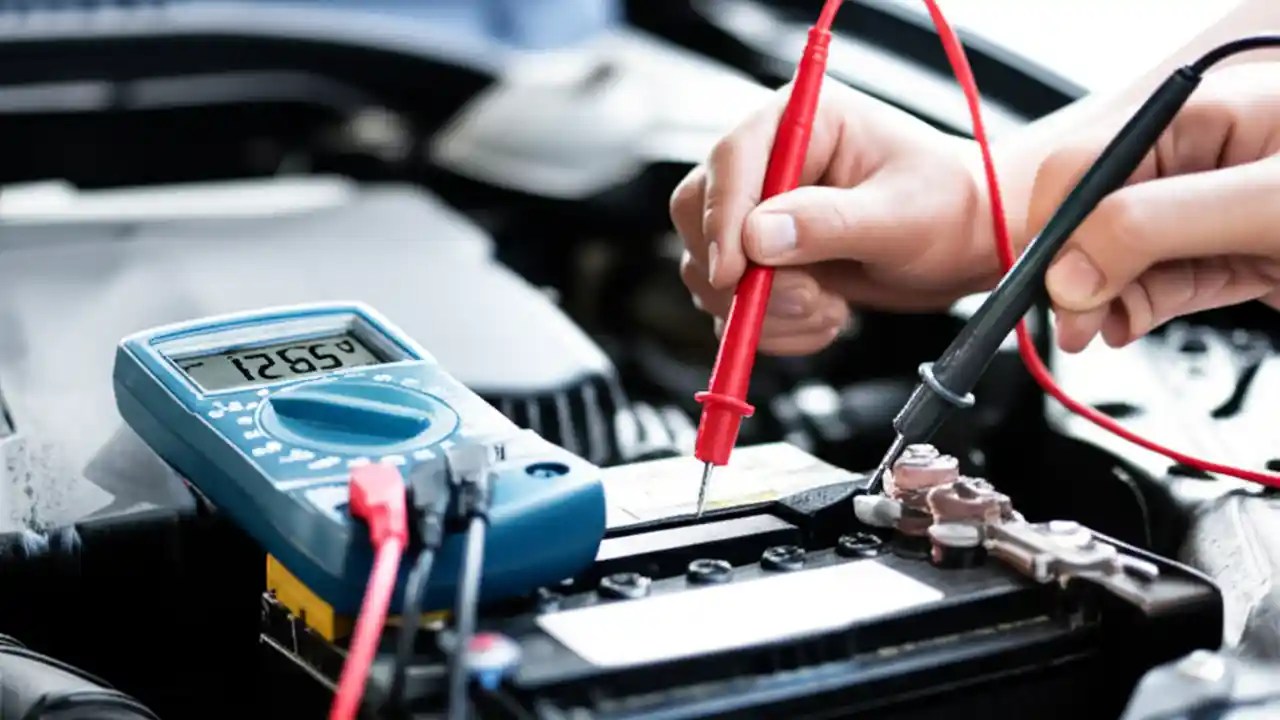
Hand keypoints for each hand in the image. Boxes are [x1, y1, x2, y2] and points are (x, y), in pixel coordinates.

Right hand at [670, 81, 994, 355]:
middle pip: (699, 215)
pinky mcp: (761, 264)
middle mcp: (768, 164)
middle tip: (806, 297)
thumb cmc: (950, 208)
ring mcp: (759, 216)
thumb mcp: (901, 215)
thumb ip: (829, 223)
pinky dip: (772, 329)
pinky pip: (731, 307)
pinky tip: (826, 317)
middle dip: (741, 274)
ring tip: (831, 308)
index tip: (734, 271)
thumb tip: (759, 238)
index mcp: (799, 122)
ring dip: (764, 309)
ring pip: (708, 271)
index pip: (731, 160)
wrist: (966, 245)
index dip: (723, 217)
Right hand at [1034, 65, 1279, 352]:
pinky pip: (1155, 284)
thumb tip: (1068, 271)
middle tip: (1075, 323)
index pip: (1085, 166)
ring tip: (1101, 331)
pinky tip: (1127, 326)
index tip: (1055, 286)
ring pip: (1117, 259)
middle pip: (1092, 216)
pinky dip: (1134, 312)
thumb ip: (1154, 228)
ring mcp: (1208, 214)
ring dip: (1102, 301)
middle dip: (1075, 272)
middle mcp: (1198, 160)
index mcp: (1197, 118)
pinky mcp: (1226, 257)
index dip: (1059, 228)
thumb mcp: (1262, 206)